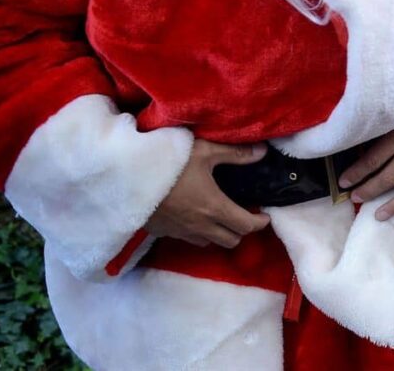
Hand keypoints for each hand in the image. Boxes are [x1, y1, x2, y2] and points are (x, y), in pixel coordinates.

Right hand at [145, 139, 270, 247]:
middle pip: (230, 241)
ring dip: (219, 234)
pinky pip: (187, 239)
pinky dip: (197, 233)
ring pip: (209, 243)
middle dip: (242, 230)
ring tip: (220, 216)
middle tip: (244, 214)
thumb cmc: (171, 162)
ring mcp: (180, 232)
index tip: (265, 216)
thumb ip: (236, 153)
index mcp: (215, 208)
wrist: (128, 176)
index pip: (246, 226)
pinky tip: (194, 216)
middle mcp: (200, 226)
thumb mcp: (206, 151)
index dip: (260, 223)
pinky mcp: (163, 233)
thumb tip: (263, 152)